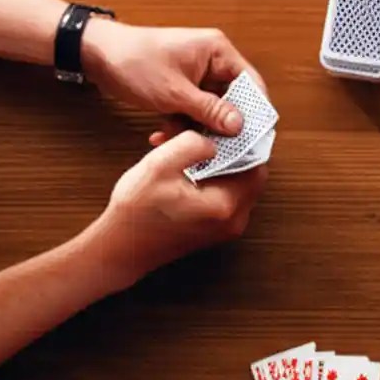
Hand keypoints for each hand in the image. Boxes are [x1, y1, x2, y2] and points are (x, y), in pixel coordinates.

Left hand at [81, 19, 264, 142]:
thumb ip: (210, 110)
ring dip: (197, 129)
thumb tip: (240, 126)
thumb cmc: (133, 61)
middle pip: (234, 101)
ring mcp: (198, 76)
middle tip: (215, 147)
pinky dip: (182, 125)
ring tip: (177, 139)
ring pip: (213, 110)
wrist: (96, 55)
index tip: (252, 138)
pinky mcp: (185, 88)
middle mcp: (213, 62)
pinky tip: (164, 134)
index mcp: (218, 52)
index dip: (255, 113)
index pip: (252, 84)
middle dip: (220, 126)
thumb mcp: (175, 92)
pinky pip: (195, 111)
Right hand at [82, 131, 267, 291]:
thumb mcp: (160, 165)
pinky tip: (191, 172)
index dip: (244, 143)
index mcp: (225, 205)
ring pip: (239, 186)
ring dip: (222, 167)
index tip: (227, 129)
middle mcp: (234, 221)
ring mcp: (228, 228)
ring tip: (195, 155)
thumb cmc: (137, 211)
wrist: (122, 250)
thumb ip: (193, 145)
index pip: (256, 166)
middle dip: (232, 154)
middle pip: (251, 176)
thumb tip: (214, 141)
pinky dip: (215, 182)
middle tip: (209, 140)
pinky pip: (228, 198)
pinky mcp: (218, 230)